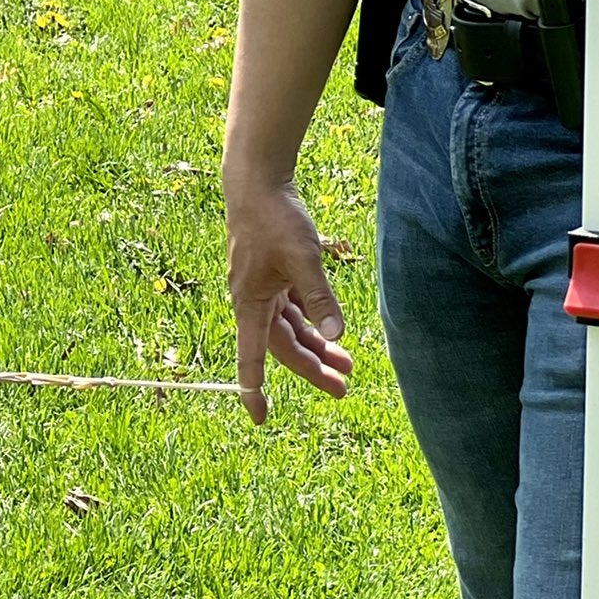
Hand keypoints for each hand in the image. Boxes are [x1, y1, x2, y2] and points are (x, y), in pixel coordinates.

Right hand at [225, 178, 351, 424]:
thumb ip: (319, 298)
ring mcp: (263, 285)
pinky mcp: (273, 272)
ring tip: (347, 364)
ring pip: (291, 327)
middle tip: (343, 388)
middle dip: (313, 368)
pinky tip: (331, 329)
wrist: (256, 181)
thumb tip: (335, 337)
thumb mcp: (302, 259)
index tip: (260, 418)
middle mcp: (253, 299)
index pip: (253, 356)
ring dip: (317, 345)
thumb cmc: (274, 218)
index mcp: (251, 302)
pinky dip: (311, 320)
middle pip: (284, 346)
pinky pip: (292, 307)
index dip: (255, 388)